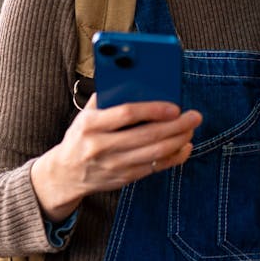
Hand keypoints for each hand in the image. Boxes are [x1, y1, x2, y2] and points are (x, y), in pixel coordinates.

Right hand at [31, 94, 201, 220]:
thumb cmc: (81, 136)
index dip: (153, 110)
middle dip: (176, 126)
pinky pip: (155, 168)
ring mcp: (113, 165)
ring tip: (191, 129)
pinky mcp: (124, 178)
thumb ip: (108, 98)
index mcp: (90, 124)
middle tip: (194, 116)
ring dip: (179, 140)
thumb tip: (139, 81)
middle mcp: (101, 146)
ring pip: (154, 153)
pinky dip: (174, 157)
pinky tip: (184, 147)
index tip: (174, 106)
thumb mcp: (86, 114)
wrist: (65, 173)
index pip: (126, 114)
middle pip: (147, 135)